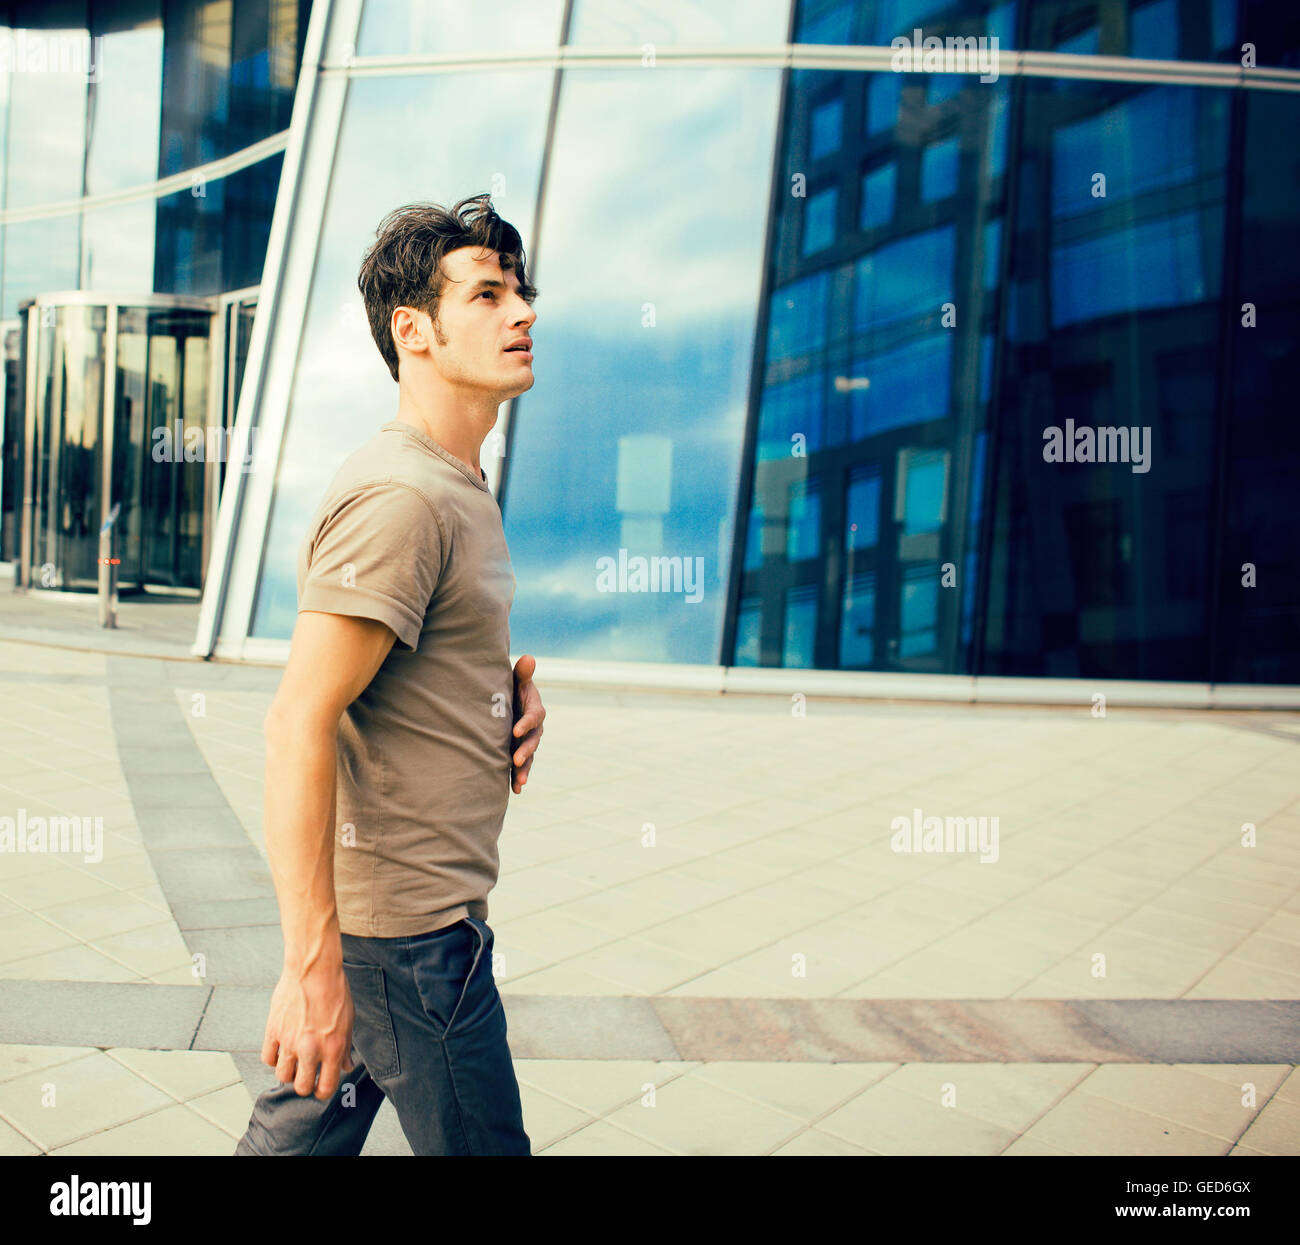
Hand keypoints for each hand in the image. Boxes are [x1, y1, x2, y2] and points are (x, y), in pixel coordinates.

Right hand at [261, 961, 355, 1099]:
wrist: (314, 969)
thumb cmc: (335, 991)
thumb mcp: (348, 1020)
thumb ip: (345, 1047)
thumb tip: (345, 1066)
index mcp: (332, 1048)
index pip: (325, 1087)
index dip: (322, 1091)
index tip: (320, 1087)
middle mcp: (310, 1049)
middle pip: (301, 1087)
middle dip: (304, 1085)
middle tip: (305, 1074)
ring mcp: (290, 1041)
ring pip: (282, 1076)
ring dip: (288, 1071)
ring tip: (293, 1060)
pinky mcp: (273, 1031)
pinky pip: (268, 1058)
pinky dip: (273, 1058)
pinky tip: (281, 1049)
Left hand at [510, 653, 544, 793]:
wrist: (506, 701)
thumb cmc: (510, 687)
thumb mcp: (516, 680)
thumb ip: (522, 673)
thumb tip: (528, 658)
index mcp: (535, 709)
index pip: (534, 716)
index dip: (526, 723)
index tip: (516, 729)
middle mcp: (534, 728)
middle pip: (533, 740)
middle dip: (526, 751)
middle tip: (516, 760)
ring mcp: (527, 742)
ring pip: (528, 757)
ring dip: (524, 770)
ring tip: (519, 782)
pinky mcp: (519, 752)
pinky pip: (521, 766)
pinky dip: (517, 778)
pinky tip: (515, 791)